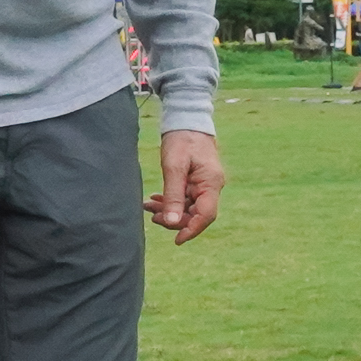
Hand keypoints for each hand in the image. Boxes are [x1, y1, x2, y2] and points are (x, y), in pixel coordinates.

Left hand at [146, 129, 224, 244]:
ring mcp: (205, 184)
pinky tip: (155, 200)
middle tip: (152, 216)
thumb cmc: (181, 139)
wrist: (186, 119)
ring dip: (169, 210)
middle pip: (196, 214)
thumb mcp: (173, 167)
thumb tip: (172, 223)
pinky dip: (170, 202)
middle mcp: (212, 186)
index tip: (177, 241)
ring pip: (189, 208)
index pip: (206, 215)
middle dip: (175, 219)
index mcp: (211, 183)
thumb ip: (173, 196)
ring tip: (148, 206)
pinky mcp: (196, 181)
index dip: (192, 230)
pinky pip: (185, 198)